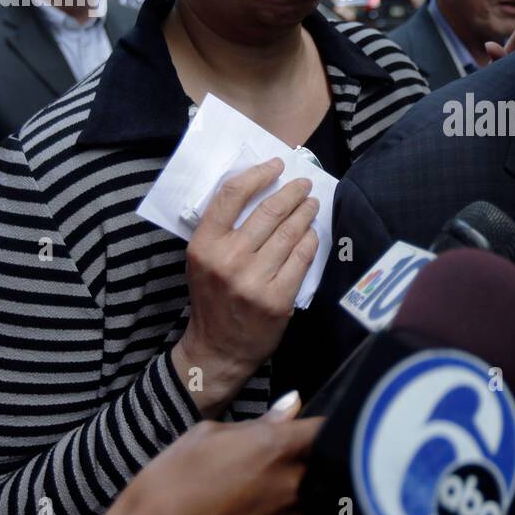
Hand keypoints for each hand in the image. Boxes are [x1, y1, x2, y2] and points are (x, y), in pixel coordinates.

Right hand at [73, 393, 322, 514]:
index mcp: (275, 448)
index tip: (304, 433)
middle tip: (252, 471)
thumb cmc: (164, 490)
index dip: (313, 430)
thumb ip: (257, 422)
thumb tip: (291, 405)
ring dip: (278, 500)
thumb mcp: (202, 438)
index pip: (322, 428)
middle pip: (311, 468)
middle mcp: (290, 487)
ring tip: (237, 503)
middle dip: (289, 466)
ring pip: (299, 503)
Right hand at [174, 158, 319, 417]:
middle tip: (304, 184)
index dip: (258, 174)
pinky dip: (310, 241)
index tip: (277, 165)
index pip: (232, 195)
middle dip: (292, 192)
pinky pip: (302, 259)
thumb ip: (222, 228)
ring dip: (306, 213)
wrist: (218, 349)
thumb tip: (259, 188)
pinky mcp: (278, 298)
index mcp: (204, 245)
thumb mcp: (202, 260)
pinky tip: (312, 233)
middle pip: (269, 211)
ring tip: (312, 204)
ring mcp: (254, 280)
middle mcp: (228, 260)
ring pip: (290, 233)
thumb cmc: (212, 297)